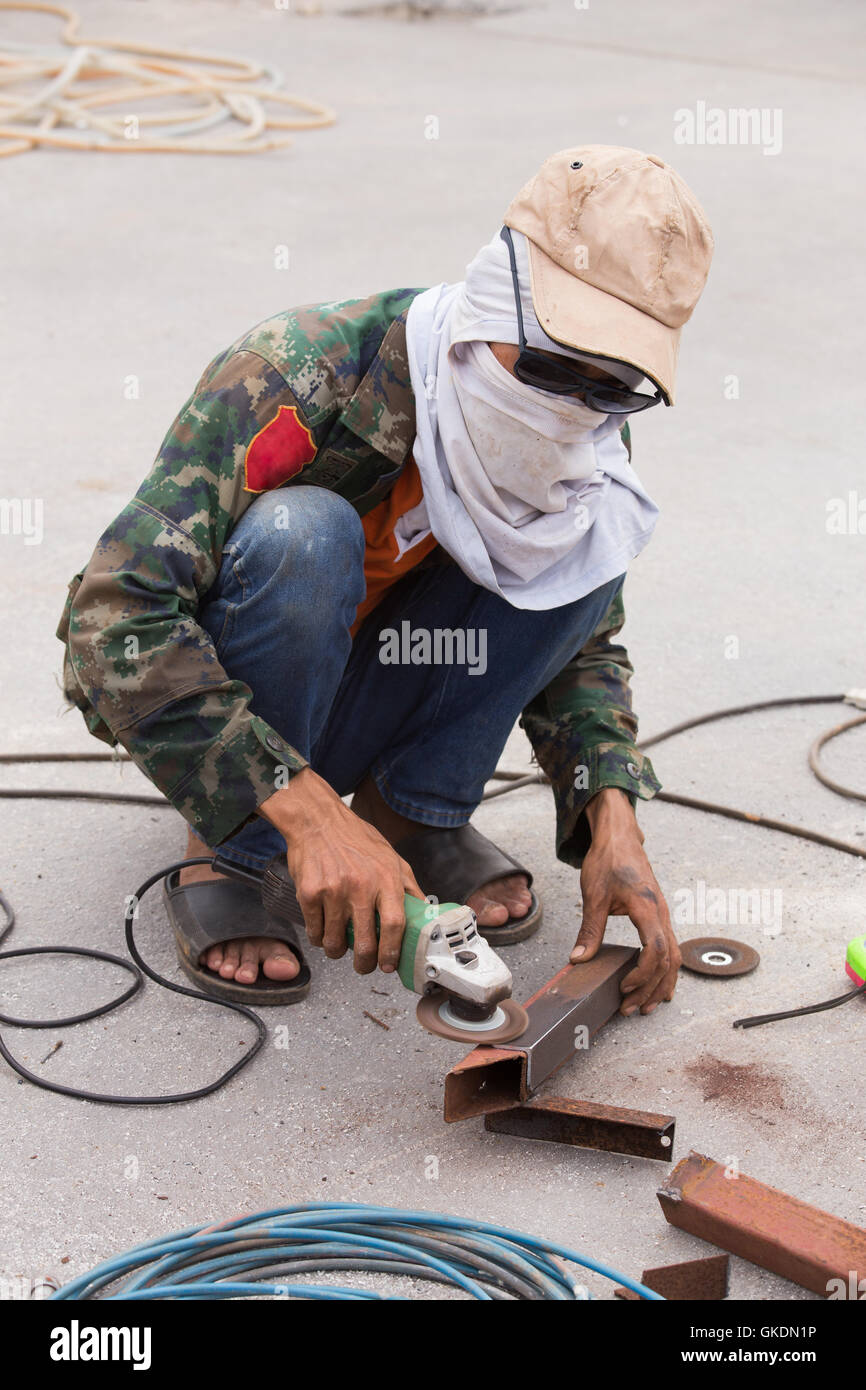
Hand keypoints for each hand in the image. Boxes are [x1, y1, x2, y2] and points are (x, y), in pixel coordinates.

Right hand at [259, 769, 424, 974]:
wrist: (318, 821)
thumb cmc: (356, 839)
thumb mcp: (392, 857)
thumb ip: (409, 887)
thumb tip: (425, 914)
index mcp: (386, 878)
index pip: (395, 925)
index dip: (392, 951)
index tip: (389, 964)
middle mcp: (361, 886)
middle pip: (365, 942)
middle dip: (365, 963)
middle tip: (364, 966)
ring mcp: (333, 891)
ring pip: (335, 942)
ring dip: (337, 951)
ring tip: (339, 946)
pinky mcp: (308, 893)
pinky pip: (314, 931)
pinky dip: (318, 937)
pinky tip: (323, 930)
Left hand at [570, 788, 680, 1014]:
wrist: (619, 837)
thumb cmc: (608, 860)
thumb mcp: (594, 894)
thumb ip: (589, 929)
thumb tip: (579, 959)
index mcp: (648, 907)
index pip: (657, 950)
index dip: (643, 974)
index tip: (624, 986)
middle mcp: (662, 913)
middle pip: (669, 960)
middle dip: (651, 988)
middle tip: (631, 1007)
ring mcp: (663, 915)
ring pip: (674, 957)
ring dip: (659, 983)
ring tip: (643, 1004)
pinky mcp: (658, 916)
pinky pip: (669, 948)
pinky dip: (663, 970)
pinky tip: (654, 985)